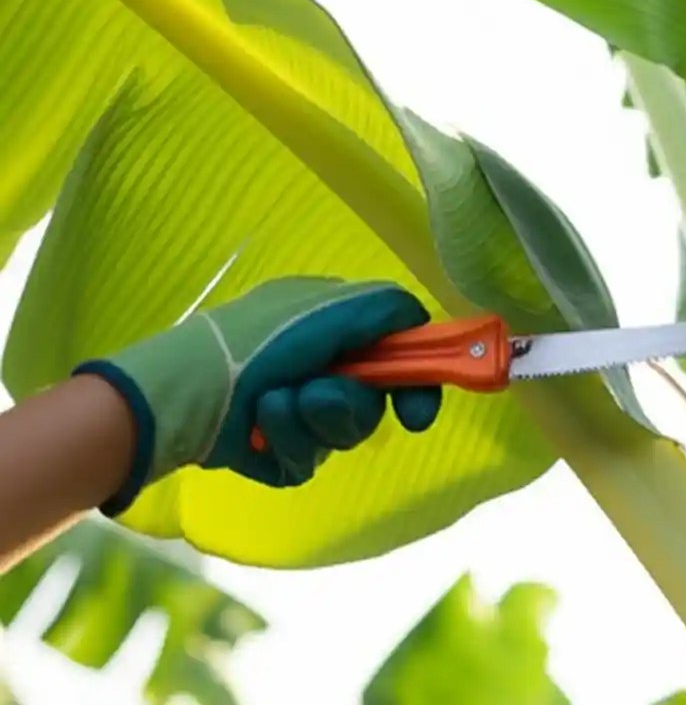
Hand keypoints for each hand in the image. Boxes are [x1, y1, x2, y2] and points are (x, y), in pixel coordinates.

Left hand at [76, 276, 442, 514]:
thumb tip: (421, 318)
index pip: (396, 353)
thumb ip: (386, 308)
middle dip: (349, 405)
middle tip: (317, 395)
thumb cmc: (255, 343)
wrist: (183, 396)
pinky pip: (308, 459)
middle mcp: (319, 365)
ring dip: (311, 421)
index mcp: (332, 325)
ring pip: (342, 434)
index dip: (414, 381)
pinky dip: (285, 444)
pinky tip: (258, 431)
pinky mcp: (276, 449)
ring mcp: (297, 409)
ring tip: (272, 406)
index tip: (415, 412)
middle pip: (372, 402)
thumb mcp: (327, 310)